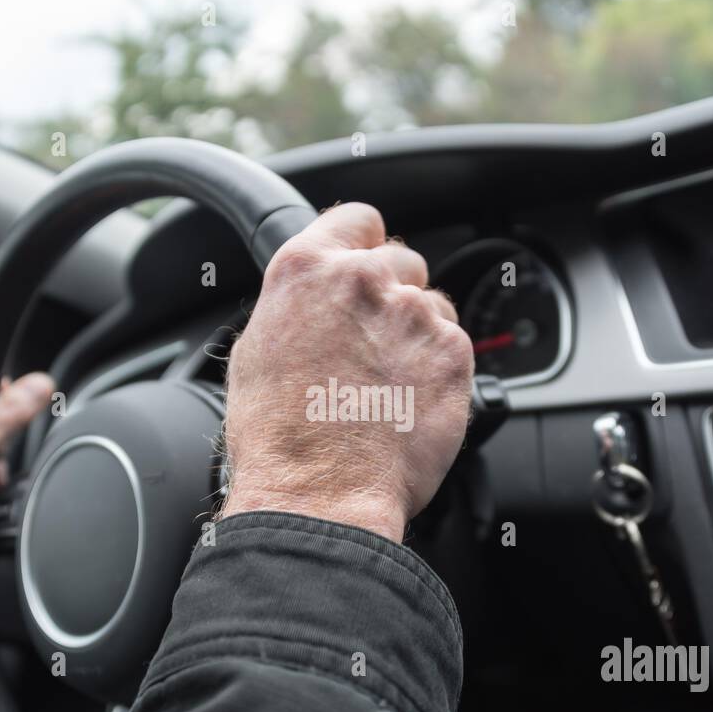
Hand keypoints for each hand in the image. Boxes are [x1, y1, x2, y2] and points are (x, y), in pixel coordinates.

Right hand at [221, 202, 473, 541]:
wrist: (320, 491)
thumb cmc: (279, 438)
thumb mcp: (257, 351)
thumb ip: (298, 307)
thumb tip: (315, 304)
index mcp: (307, 268)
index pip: (358, 220)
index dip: (363, 246)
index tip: (365, 266)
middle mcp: (364, 279)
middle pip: (401, 259)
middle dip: (392, 294)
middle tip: (372, 344)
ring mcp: (414, 314)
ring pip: (431, 305)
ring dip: (417, 334)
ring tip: (387, 385)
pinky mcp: (454, 353)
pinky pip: (455, 345)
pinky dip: (439, 369)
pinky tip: (409, 402)